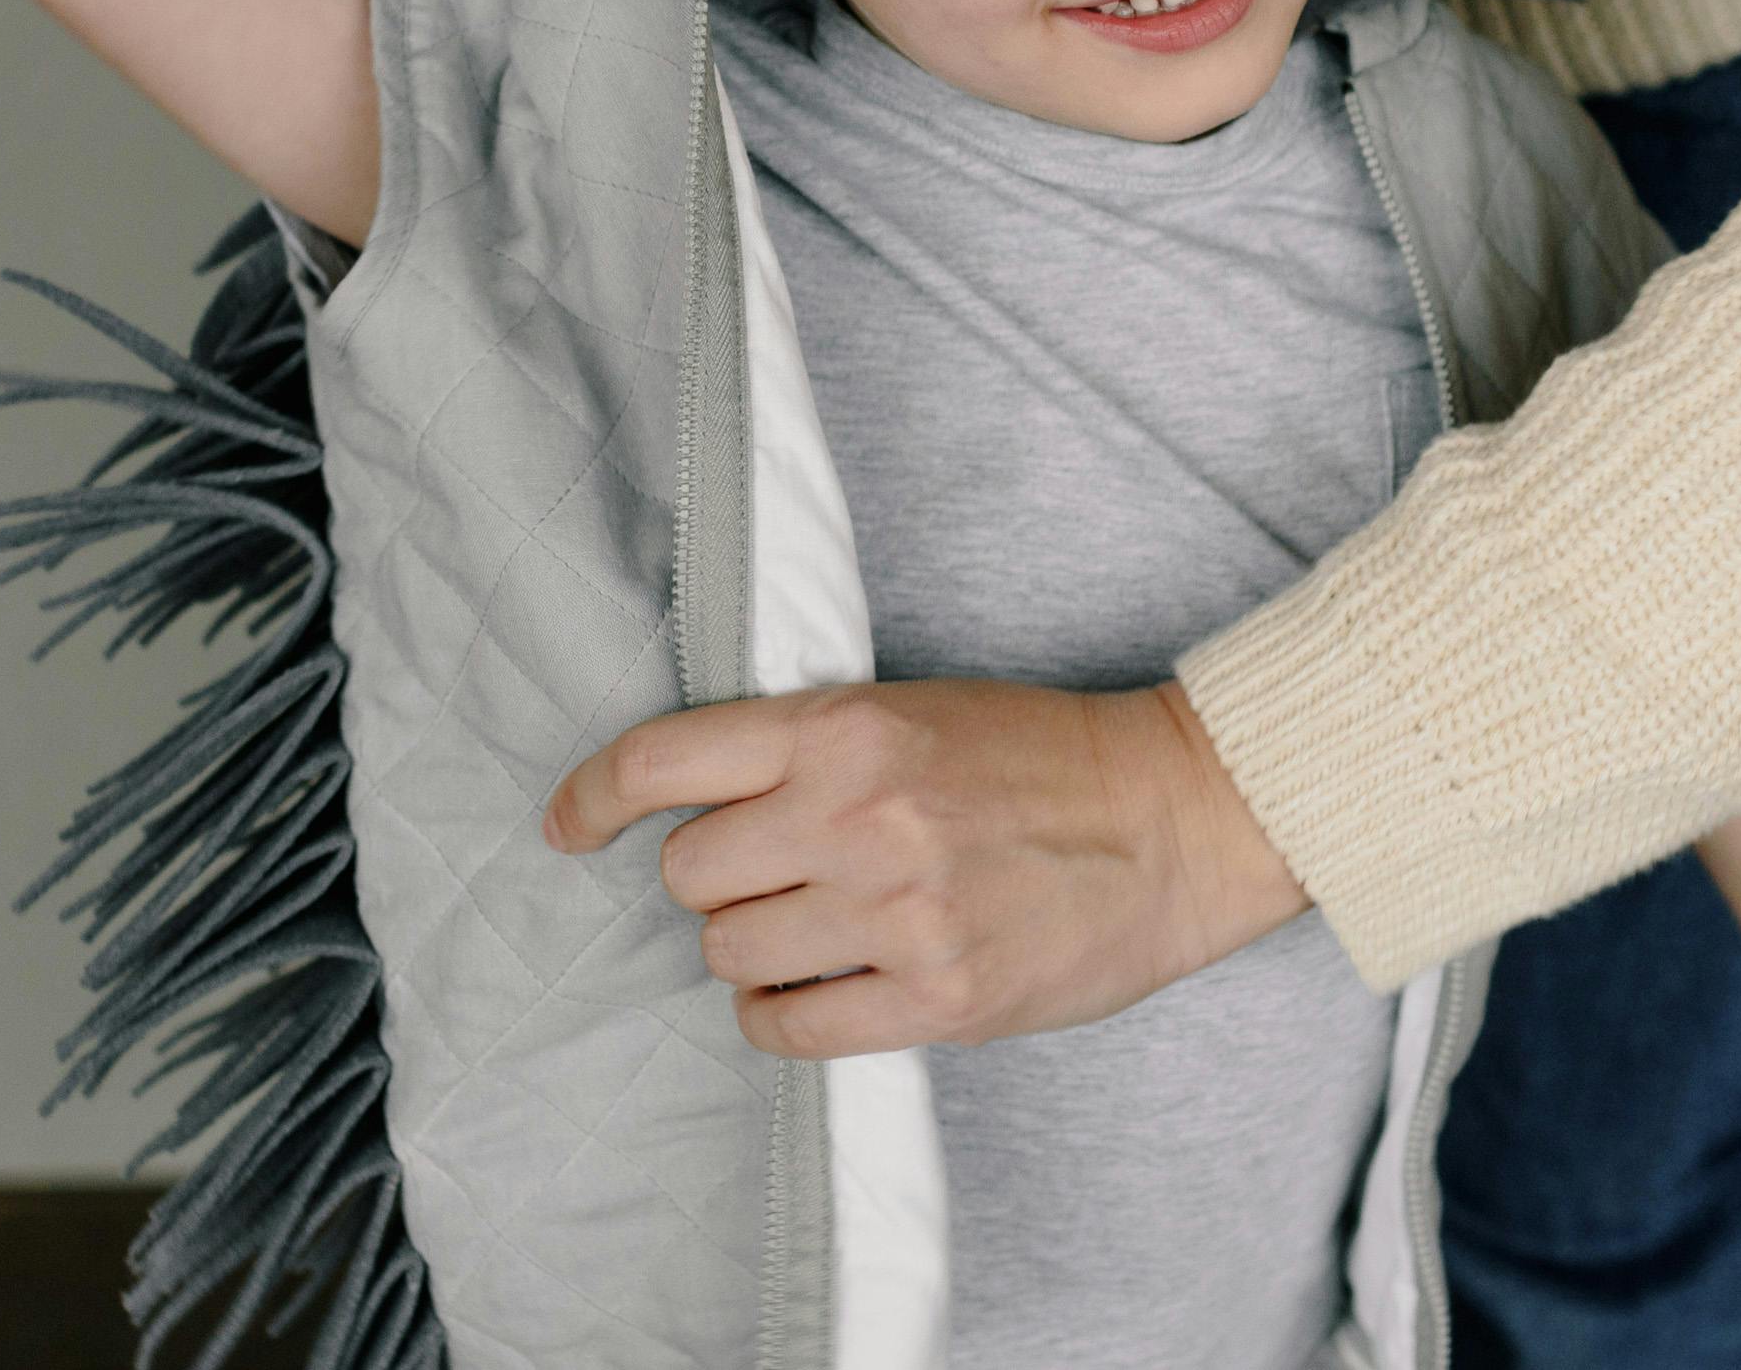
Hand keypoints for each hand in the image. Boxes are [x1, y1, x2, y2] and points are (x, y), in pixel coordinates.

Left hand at [546, 677, 1307, 1057]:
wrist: (1174, 816)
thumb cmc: (1041, 759)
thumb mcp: (913, 711)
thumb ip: (806, 751)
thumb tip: (691, 810)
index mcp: (846, 727)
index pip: (664, 761)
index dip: (592, 798)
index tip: (565, 826)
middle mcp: (859, 816)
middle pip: (689, 875)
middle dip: (716, 881)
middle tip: (777, 874)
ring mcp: (897, 912)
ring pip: (731, 956)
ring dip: (754, 950)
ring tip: (820, 929)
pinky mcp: (936, 996)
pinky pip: (789, 1030)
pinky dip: (788, 1015)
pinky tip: (830, 989)